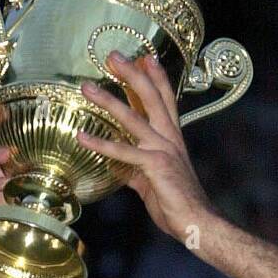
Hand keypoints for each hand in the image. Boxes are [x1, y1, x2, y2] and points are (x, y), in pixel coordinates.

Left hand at [76, 50, 215, 242]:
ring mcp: (162, 150)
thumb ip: (138, 171)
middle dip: (132, 74)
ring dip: (107, 100)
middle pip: (151, 96)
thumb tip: (125, 170)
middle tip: (113, 55)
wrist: (196, 222)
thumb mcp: (154, 182)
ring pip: (132, 118)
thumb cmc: (177, 204)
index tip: (144, 57)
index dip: (155, 77)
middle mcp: (169, 138)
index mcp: (172, 139)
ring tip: (86, 87)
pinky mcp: (154, 166)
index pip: (165, 100)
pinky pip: (123, 152)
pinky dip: (101, 144)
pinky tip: (81, 137)